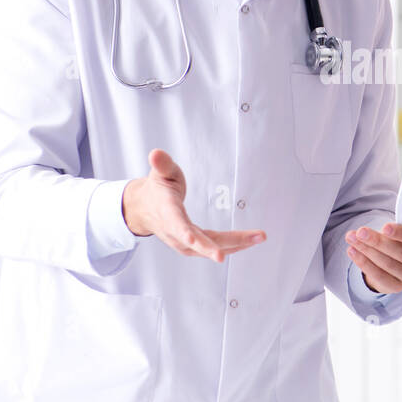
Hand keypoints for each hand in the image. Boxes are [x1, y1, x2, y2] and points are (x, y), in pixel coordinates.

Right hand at [122, 149, 266, 263]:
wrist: (144, 210)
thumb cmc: (157, 190)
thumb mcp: (160, 173)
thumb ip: (162, 164)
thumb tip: (155, 153)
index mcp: (166, 210)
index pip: (174, 221)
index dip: (183, 231)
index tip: (191, 238)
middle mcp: (174, 231)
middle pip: (196, 241)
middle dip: (216, 245)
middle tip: (240, 245)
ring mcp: (182, 241)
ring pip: (209, 247)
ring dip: (235, 244)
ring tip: (257, 238)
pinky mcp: (192, 246)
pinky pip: (213, 247)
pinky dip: (232, 246)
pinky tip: (248, 242)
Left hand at [345, 222, 401, 292]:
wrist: (401, 263)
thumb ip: (393, 232)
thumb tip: (372, 232)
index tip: (385, 227)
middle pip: (400, 253)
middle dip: (377, 241)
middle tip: (361, 232)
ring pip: (387, 264)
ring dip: (366, 250)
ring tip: (352, 238)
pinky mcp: (397, 288)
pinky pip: (378, 276)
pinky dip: (363, 262)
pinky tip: (353, 251)